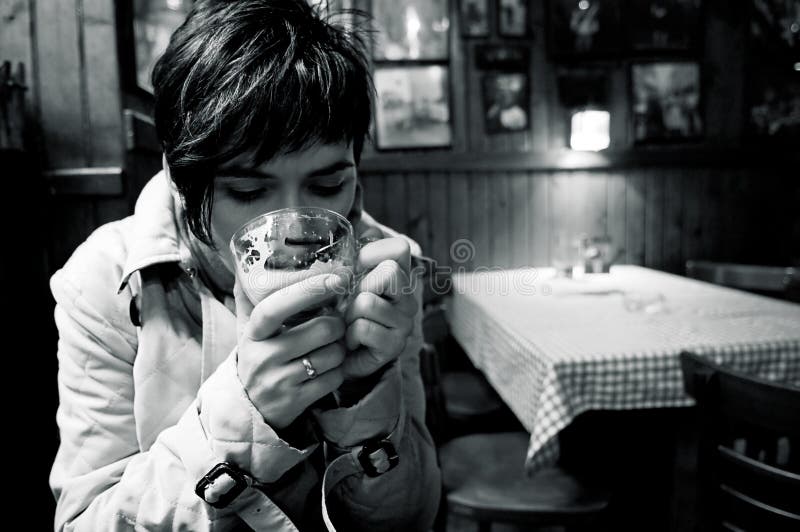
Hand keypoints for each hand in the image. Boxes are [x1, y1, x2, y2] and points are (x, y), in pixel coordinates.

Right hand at [234, 273, 348, 428]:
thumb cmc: (256, 359)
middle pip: (320, 329)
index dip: (307, 291)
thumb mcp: (247, 331)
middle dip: (337, 324)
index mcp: (253, 334)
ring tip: (332, 347)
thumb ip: (248, 298)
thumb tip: (239, 256)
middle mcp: (264, 357)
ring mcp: (279, 381)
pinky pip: (334, 379)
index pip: (276, 307)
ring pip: (332, 354)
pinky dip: (339, 371)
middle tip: (337, 323)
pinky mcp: (296, 402)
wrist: (247, 409)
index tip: (333, 278)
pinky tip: (330, 368)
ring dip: (340, 348)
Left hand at [343, 237, 417, 381]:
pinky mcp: (394, 346)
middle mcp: (408, 298)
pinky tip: (351, 342)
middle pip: (390, 272)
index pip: (399, 247)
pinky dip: (349, 336)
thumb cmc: (340, 311)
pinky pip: (364, 328)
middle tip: (351, 301)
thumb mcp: (344, 279)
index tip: (357, 268)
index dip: (372, 253)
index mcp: (398, 276)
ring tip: (348, 324)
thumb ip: (353, 255)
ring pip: (369, 302)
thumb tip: (364, 228)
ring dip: (349, 314)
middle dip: (360, 286)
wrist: (338, 355)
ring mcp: (404, 323)